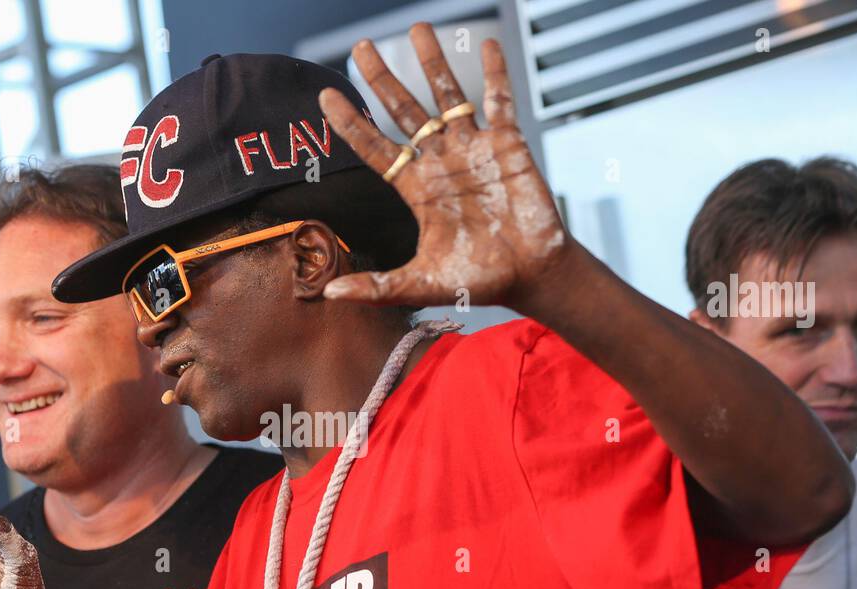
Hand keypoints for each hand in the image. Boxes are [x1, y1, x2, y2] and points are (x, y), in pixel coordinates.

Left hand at [318, 22, 572, 312]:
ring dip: (432, 62)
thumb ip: (375, 287)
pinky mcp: (508, 145)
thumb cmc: (478, 279)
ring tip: (418, 27)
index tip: (326, 97)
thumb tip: (328, 294)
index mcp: (416, 188)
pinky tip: (484, 46)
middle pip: (403, 110)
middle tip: (362, 47)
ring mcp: (473, 149)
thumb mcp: (419, 285)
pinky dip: (494, 74)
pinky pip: (499, 102)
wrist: (530, 274)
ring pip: (446, 96)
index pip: (375, 148)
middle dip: (382, 78)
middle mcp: (440, 161)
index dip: (352, 123)